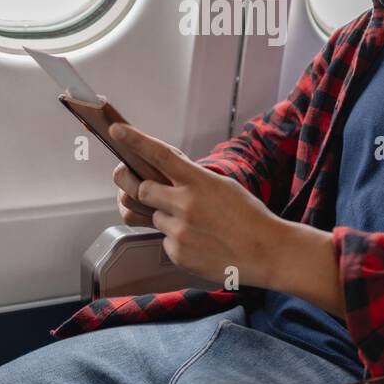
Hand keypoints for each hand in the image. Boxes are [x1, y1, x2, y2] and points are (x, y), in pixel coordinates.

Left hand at [107, 123, 284, 289]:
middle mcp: (185, 204)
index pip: (160, 155)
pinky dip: (177, 239)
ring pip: (153, 216)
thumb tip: (166, 172)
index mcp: (199, 182)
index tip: (116, 130)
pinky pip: (164, 240)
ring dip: (165, 216)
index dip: (134, 141)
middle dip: (136, 185)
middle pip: (140, 189)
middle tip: (137, 183)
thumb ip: (193, 179)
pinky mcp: (177, 253)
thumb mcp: (223, 187)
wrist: (267, 253)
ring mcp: (180, 231)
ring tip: (194, 223)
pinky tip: (201, 242)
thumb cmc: (248, 217)